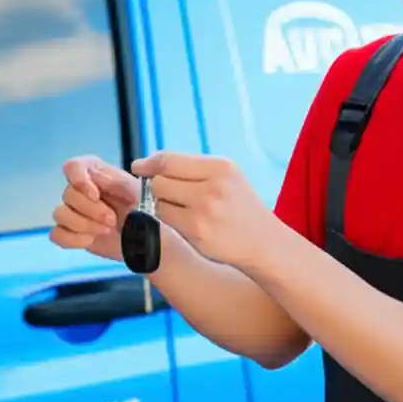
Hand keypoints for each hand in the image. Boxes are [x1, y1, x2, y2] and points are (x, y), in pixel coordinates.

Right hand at [50, 155, 139, 261]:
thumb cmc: (144, 210)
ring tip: (106, 230)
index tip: (95, 195)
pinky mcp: (71, 233)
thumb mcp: (137, 191)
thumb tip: (94, 174)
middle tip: (112, 220)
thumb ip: (115, 180)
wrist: (147, 238)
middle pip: (68, 194)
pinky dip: (73, 239)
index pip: (73, 166)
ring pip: (60, 214)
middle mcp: (80, 190)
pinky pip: (57, 234)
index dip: (79, 179)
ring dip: (84, 225)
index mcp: (96, 174)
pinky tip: (91, 240)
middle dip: (91, 210)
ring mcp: (74, 212)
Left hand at [130, 151, 277, 270]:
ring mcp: (204, 211)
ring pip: (159, 200)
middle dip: (156, 185)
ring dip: (161, 203)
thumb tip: (152, 163)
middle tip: (166, 193)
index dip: (148, 163)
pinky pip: (165, 220)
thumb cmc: (240, 207)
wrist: (263, 242)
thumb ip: (194, 168)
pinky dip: (167, 220)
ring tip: (180, 209)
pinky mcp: (196, 232)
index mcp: (220, 167)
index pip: (169, 160)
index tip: (139, 166)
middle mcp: (212, 186)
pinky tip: (184, 222)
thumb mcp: (227, 177)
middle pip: (160, 180)